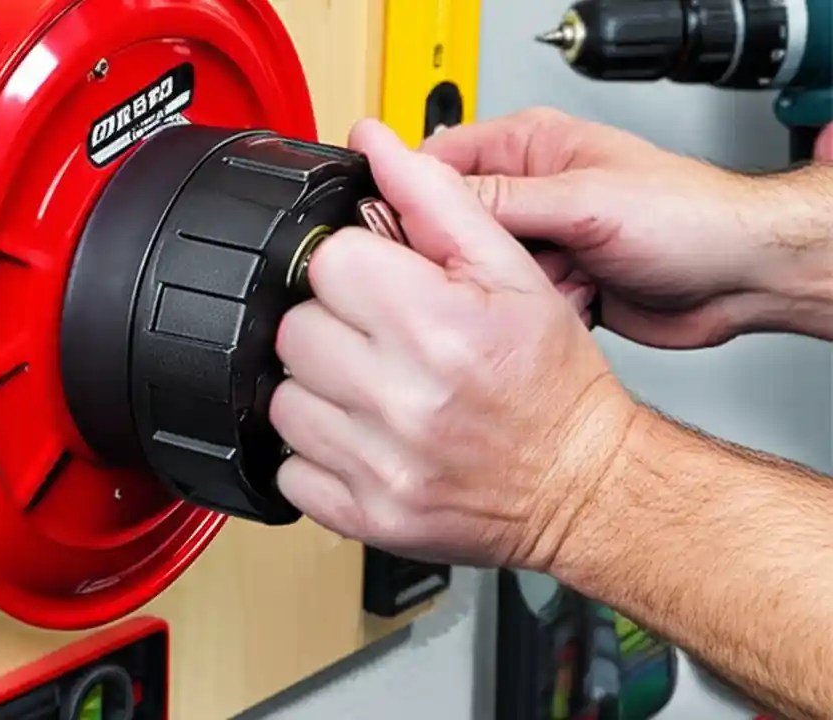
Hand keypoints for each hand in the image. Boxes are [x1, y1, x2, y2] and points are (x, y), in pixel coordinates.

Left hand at [270, 119, 638, 568]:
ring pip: (283, 400)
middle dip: (329, 326)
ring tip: (369, 388)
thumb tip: (374, 142)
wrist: (584, 484)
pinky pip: (290, 470)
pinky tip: (358, 435)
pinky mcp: (365, 515)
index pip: (327, 264)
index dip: (349, 267)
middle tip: (376, 338)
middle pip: (294, 331)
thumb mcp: (511, 271)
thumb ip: (432, 199)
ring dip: (315, 389)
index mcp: (436, 326)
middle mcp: (403, 399)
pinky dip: (313, 453)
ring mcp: (380, 464)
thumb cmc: (553, 383)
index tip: (375, 284)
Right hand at [421, 108, 831, 347]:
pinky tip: (573, 302)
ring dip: (511, 289)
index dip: (409, 196)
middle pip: (454, 228)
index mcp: (530, 148)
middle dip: (471, 258)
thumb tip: (427, 197)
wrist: (741, 278)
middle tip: (500, 269)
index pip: (440, 162)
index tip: (396, 232)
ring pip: (482, 274)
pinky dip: (535, 312)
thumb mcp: (582, 201)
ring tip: (560, 281)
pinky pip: (513, 305)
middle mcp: (530, 193)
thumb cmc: (688, 216)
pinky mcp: (554, 284)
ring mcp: (542, 241)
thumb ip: (501, 199)